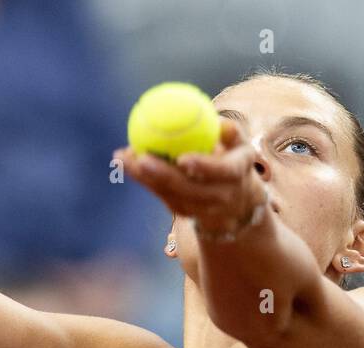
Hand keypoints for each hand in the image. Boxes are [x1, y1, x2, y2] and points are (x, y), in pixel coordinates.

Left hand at [114, 118, 269, 238]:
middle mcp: (219, 196)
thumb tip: (216, 120)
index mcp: (236, 175)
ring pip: (169, 194)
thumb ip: (230, 132)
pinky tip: (124, 162)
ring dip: (143, 177)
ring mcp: (199, 208)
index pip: (221, 172)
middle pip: (188, 189)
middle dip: (162, 176)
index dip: (202, 167)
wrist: (235, 201)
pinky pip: (160, 194)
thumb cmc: (234, 159)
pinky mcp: (182, 212)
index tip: (182, 158)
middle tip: (141, 158)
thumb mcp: (241, 145)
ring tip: (122, 157)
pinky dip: (142, 179)